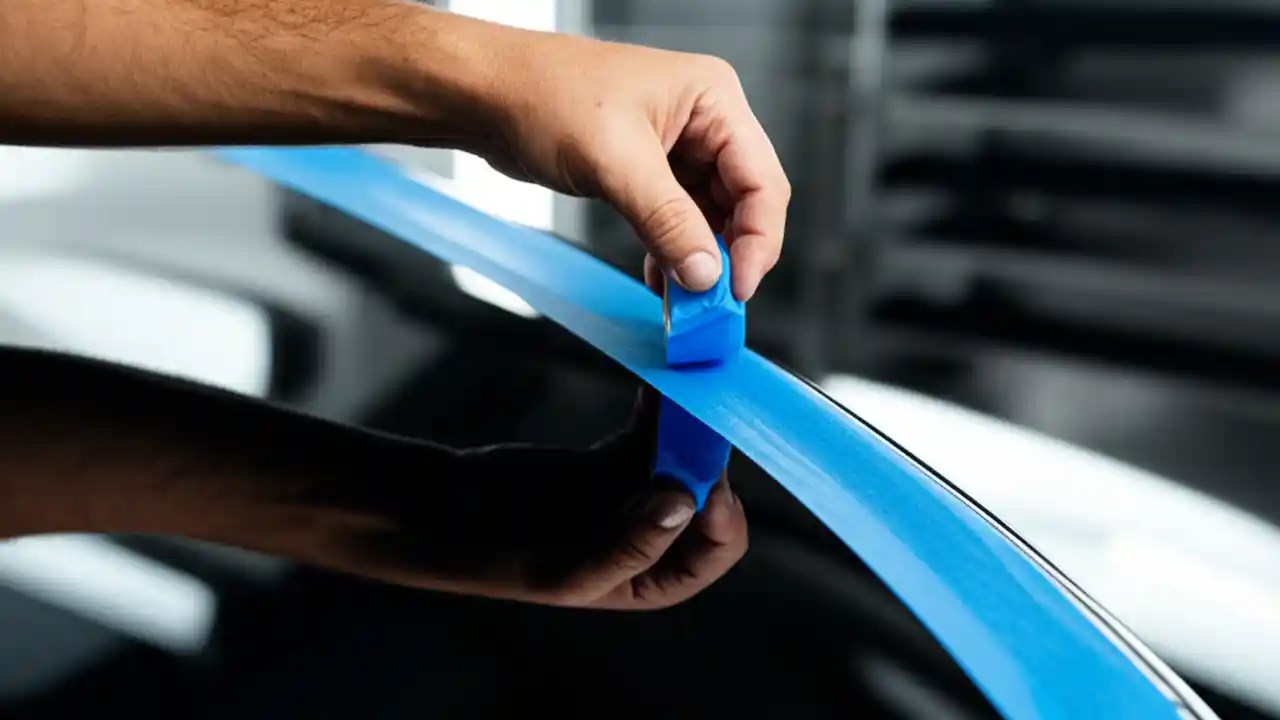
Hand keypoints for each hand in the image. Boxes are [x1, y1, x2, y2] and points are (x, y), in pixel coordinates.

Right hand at [289, 389, 748, 610]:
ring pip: (684, 456)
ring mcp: (635, 493)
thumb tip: (685, 501)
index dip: (724, 516)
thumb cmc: (503, 557)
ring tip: (688, 389)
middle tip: (706, 419)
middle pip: (708, 495)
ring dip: (689, 425)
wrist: (448, 513)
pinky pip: (652, 431)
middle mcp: (654, 536)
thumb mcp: (567, 569)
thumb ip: (630, 542)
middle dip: (710, 459)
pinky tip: (660, 382)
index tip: (712, 478)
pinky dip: (660, 408)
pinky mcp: (613, 458)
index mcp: (653, 578)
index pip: (716, 551)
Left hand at [466, 26, 789, 300]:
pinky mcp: (648, 171)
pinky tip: (661, 282)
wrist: (486, 95)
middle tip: (711, 304)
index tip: (736, 287)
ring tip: (684, 303)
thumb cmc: (542, 94)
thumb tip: (704, 274)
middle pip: (743, 203)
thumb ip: (667, 221)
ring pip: (710, 218)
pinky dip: (672, 253)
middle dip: (727, 255)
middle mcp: (702, 121)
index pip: (761, 180)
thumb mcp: (614, 161)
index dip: (757, 240)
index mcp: (712, 98)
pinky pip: (677, 220)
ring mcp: (676, 147)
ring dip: (698, 261)